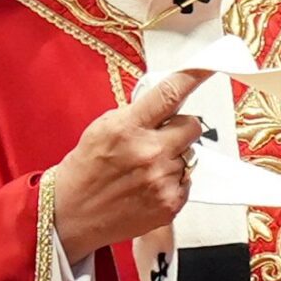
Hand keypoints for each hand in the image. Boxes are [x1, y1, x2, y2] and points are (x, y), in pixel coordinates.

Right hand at [45, 68, 207, 264]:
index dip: (193, 77)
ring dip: (173, 157)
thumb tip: (167, 100)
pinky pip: (187, 180)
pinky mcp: (170, 203)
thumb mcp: (102, 128)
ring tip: (145, 169)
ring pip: (190, 155)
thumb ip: (136, 113)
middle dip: (179, 128)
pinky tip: (149, 186)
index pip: (170, 94)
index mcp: (128, 128)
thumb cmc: (85, 170)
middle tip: (159, 138)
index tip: (209, 66)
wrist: (72, 214)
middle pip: (192, 126)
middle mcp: (149, 153)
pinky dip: (173, 181)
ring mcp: (162, 180)